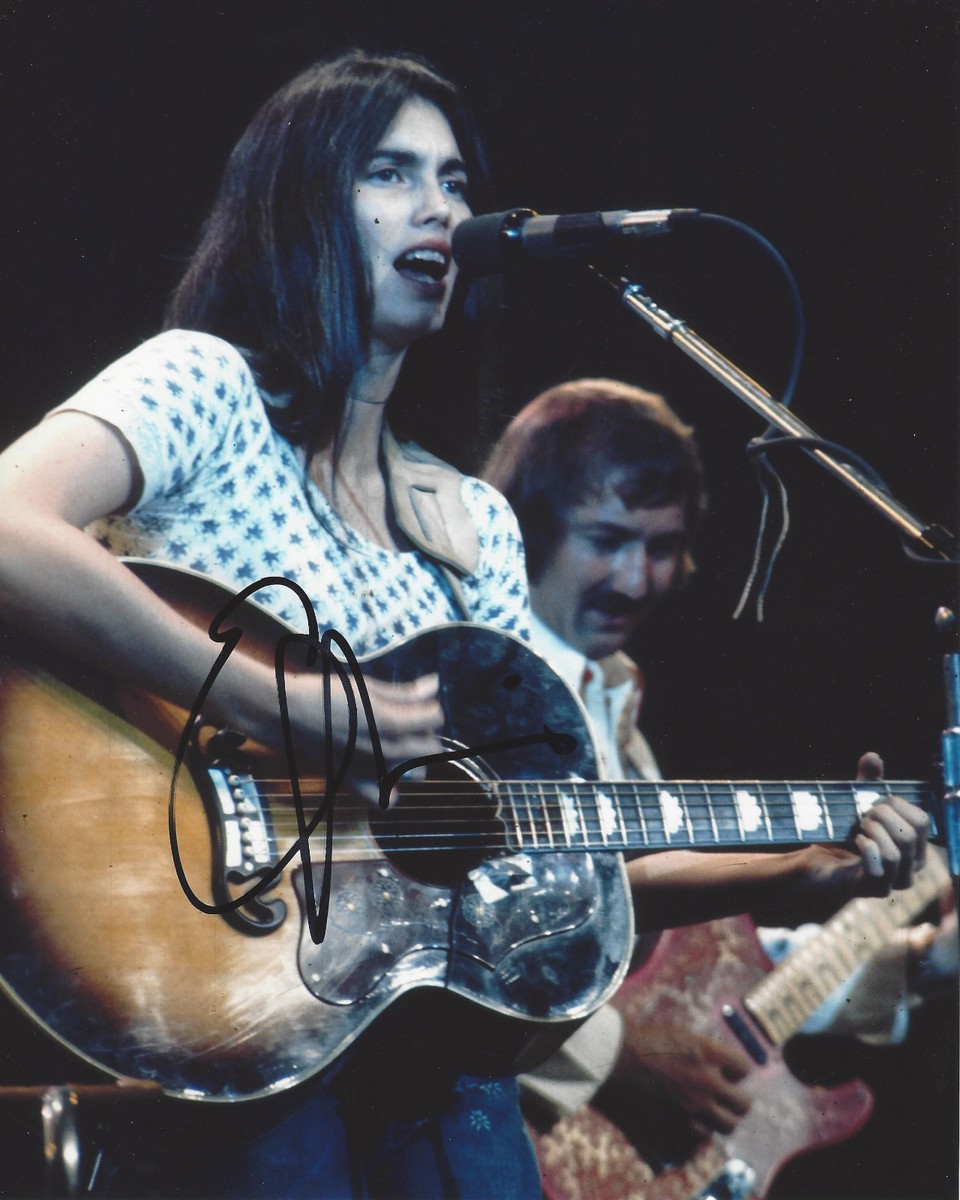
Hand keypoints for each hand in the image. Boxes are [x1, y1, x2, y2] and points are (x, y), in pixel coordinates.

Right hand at [283, 670, 442, 802]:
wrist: (282, 715)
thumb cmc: (322, 694)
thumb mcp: (365, 687)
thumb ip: (403, 692)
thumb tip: (434, 684)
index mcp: (388, 721)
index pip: (433, 718)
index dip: (430, 708)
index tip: (420, 702)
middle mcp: (384, 750)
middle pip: (429, 748)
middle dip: (426, 733)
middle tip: (409, 720)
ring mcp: (371, 769)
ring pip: (416, 773)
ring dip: (414, 757)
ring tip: (398, 742)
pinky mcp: (355, 781)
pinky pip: (385, 799)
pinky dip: (392, 788)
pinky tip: (386, 771)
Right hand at [607, 1020, 751, 1138]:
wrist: (612, 1060)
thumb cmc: (641, 1040)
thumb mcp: (679, 1034)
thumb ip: (705, 1050)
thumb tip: (722, 1064)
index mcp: (708, 1053)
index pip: (744, 1068)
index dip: (735, 1070)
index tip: (727, 1071)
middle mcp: (707, 1081)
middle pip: (743, 1103)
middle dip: (735, 1099)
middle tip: (724, 1096)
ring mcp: (694, 1107)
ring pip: (727, 1125)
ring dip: (719, 1117)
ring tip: (707, 1110)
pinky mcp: (679, 1126)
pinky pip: (703, 1137)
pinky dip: (699, 1130)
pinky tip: (689, 1120)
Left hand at [852, 751, 928, 892]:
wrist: (815, 866)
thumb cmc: (842, 837)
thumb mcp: (855, 805)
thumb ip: (867, 782)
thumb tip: (872, 756)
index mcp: (915, 846)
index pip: (922, 821)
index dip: (897, 804)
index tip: (875, 803)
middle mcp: (911, 867)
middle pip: (911, 834)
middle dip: (883, 815)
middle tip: (862, 815)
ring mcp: (895, 882)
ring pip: (898, 851)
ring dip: (873, 830)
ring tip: (858, 827)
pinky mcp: (874, 889)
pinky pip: (881, 867)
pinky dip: (867, 846)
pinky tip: (855, 841)